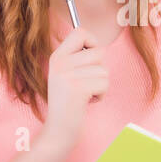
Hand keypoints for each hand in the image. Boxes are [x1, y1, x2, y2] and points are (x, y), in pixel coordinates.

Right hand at [41, 26, 107, 152]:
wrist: (58, 129)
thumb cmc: (68, 103)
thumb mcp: (65, 75)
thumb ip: (77, 58)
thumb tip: (96, 43)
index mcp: (56, 57)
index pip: (80, 32)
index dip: (92, 42)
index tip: (90, 58)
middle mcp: (60, 63)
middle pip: (99, 51)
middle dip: (100, 69)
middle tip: (86, 83)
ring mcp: (67, 75)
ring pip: (104, 70)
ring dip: (101, 85)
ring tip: (85, 94)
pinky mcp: (78, 88)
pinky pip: (104, 83)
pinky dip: (101, 95)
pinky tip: (87, 102)